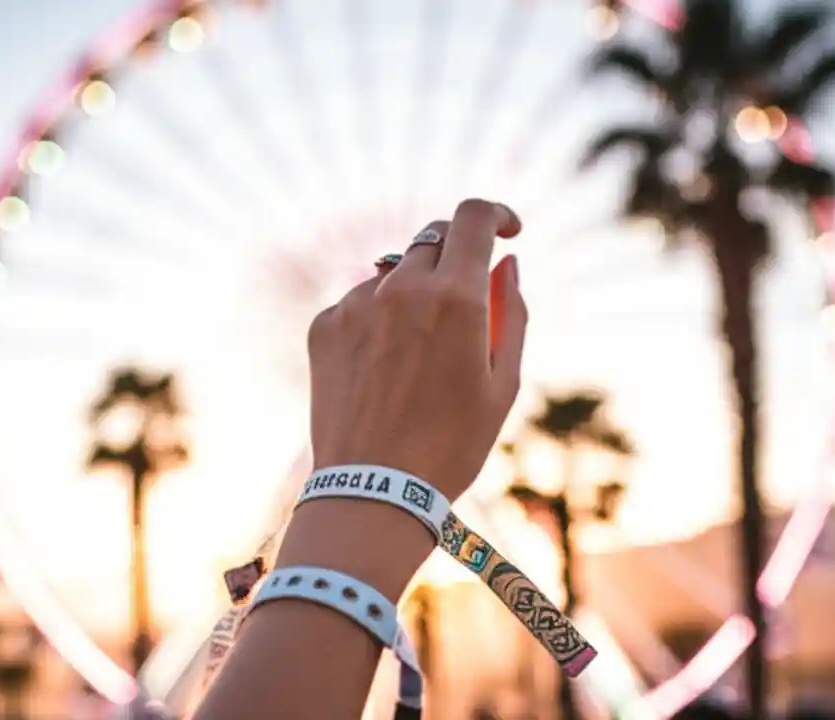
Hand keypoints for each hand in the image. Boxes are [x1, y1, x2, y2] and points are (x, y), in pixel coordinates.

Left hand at [307, 199, 526, 498]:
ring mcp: (356, 304)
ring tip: (419, 357)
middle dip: (457, 258)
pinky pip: (359, 302)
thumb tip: (508, 263)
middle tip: (465, 305)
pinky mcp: (324, 326)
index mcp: (455, 297)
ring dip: (415, 292)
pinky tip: (384, 371)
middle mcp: (402, 288)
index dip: (497, 213)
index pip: (473, 216)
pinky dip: (378, 319)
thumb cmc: (452, 445)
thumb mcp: (503, 384)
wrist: (373, 489)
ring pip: (395, 272)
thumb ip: (511, 313)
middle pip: (433, 239)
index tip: (507, 230)